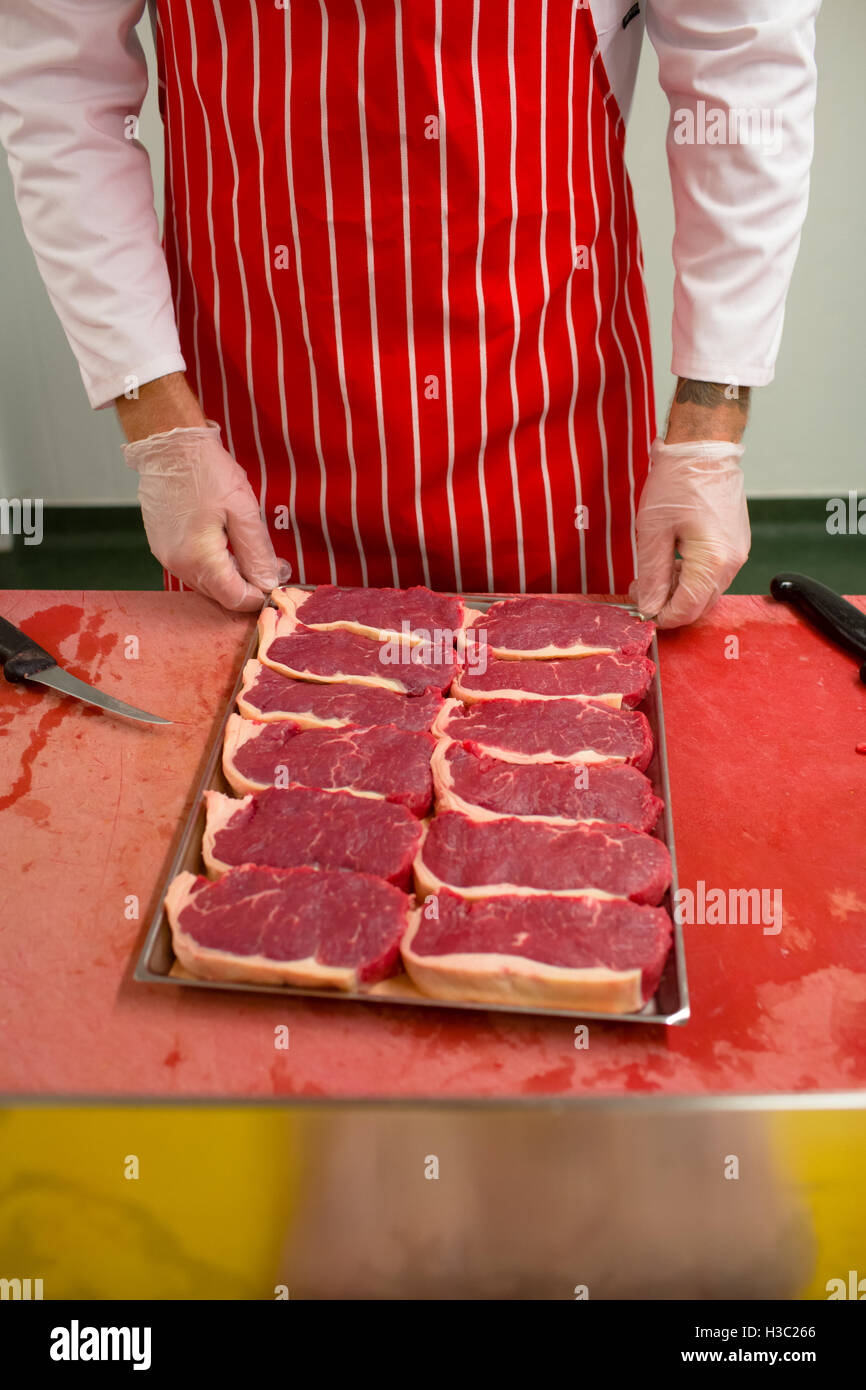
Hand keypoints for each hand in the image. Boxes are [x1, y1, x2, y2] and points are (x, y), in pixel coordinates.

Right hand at [123, 421, 290, 610]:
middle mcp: (177, 564)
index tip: (276, 581)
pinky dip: (213, 563)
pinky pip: (192, 567)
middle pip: (220, 593)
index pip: (234, 598)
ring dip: (231, 574)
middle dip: (248, 584)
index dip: (259, 595)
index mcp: (199, 558)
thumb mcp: (242, 510)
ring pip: (206, 582)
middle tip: (273, 563)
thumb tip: (268, 582)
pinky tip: (226, 542)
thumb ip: (256, 553)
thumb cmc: (205, 469)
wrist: (168, 443)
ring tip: (250, 549)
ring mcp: (165, 556)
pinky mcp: (161, 545)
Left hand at [630, 438, 749, 627]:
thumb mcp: (653, 530)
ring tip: (652, 572)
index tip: (640, 611)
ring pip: (706, 589)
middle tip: (641, 588)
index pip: (688, 609)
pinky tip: (671, 560)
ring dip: (678, 589)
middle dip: (668, 603)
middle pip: (700, 603)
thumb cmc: (678, 480)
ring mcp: (738, 552)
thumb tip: (649, 606)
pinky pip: (713, 572)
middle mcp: (732, 561)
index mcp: (713, 561)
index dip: (662, 616)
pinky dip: (691, 575)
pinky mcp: (736, 543)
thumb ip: (653, 574)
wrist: (704, 447)